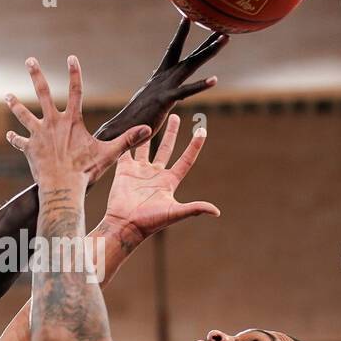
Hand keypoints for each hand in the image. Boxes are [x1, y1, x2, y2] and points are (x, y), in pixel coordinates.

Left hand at [6, 57, 149, 184]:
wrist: (62, 188)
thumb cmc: (85, 171)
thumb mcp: (109, 154)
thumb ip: (127, 140)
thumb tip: (148, 130)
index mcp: (72, 121)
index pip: (76, 90)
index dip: (75, 73)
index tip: (71, 57)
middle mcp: (53, 123)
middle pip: (43, 93)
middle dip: (36, 75)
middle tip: (30, 60)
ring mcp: (38, 135)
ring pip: (24, 114)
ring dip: (15, 104)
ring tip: (7, 95)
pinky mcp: (29, 148)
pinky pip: (19, 142)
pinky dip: (14, 139)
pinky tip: (9, 135)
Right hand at [103, 16, 227, 144]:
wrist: (120, 130)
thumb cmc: (134, 118)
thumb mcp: (148, 98)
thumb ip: (156, 88)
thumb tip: (155, 78)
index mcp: (160, 77)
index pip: (173, 50)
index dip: (181, 34)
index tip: (189, 17)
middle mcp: (163, 77)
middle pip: (188, 54)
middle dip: (205, 40)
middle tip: (222, 25)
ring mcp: (165, 87)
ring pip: (191, 65)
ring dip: (209, 51)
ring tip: (225, 39)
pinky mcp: (165, 100)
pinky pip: (186, 91)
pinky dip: (200, 85)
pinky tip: (215, 79)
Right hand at [103, 113, 219, 240]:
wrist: (125, 225)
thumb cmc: (150, 221)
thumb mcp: (174, 213)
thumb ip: (195, 208)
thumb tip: (216, 212)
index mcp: (169, 181)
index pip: (185, 160)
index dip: (194, 146)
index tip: (202, 130)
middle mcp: (155, 174)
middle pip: (165, 148)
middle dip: (171, 133)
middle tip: (174, 116)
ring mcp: (139, 172)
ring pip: (145, 147)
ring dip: (148, 132)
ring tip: (151, 117)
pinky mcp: (124, 171)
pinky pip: (125, 152)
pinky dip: (126, 140)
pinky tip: (127, 126)